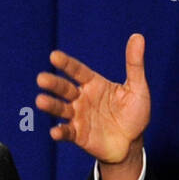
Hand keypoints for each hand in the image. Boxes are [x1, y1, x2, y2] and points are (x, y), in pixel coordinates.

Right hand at [36, 34, 150, 178]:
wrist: (132, 143)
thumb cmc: (134, 114)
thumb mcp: (137, 88)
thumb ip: (134, 64)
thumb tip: (138, 37)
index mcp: (94, 84)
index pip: (77, 70)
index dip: (66, 64)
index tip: (54, 56)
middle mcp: (82, 98)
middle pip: (64, 88)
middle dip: (53, 84)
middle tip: (41, 79)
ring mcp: (79, 116)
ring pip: (61, 109)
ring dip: (51, 105)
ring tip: (40, 101)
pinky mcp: (78, 135)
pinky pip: (67, 132)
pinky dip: (60, 132)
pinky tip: (55, 132)